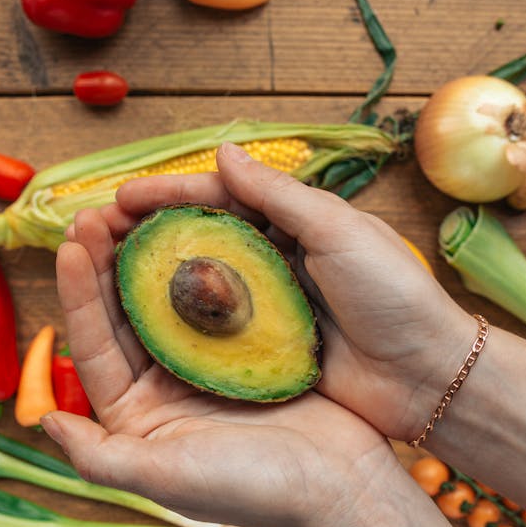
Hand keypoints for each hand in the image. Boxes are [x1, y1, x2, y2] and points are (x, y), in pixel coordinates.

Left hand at [45, 201, 405, 526]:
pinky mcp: (247, 348)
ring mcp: (205, 365)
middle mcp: (164, 387)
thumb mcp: (165, 477)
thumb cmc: (251, 488)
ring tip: (137, 208)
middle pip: (125, 313)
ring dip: (151, 254)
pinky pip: (215, 296)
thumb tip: (47, 421)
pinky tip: (195, 225)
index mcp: (136, 416)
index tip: (72, 244)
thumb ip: (100, 457)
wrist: (342, 489)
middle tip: (99, 210)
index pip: (95, 344)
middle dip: (108, 260)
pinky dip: (203, 262)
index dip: (80, 293)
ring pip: (167, 298)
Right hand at [90, 142, 477, 440]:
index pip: (220, 197)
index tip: (121, 199)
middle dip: (148, 233)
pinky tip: (139, 325)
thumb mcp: (338, 231)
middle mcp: (277, 259)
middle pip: (199, 238)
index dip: (168, 195)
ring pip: (199, 285)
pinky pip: (212, 332)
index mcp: (295, 222)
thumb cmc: (394, 295)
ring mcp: (269, 307)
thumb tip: (222, 150)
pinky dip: (176, 325)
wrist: (428, 376)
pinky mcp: (267, 352)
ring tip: (103, 276)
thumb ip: (278, 194)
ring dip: (153, 277)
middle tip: (96, 234)